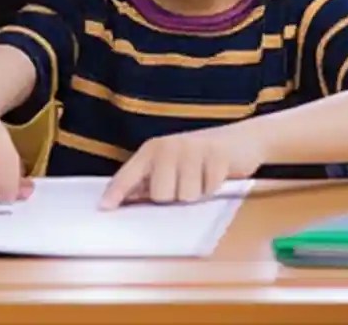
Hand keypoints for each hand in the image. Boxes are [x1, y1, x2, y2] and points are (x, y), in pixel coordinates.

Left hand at [100, 126, 265, 208]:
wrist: (243, 139)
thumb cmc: (201, 157)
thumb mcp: (172, 164)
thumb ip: (151, 179)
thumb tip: (129, 198)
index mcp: (152, 150)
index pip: (129, 174)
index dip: (116, 192)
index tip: (104, 207)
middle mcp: (168, 147)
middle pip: (160, 195)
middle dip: (174, 197)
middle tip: (186, 182)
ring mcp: (192, 150)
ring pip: (186, 196)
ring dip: (196, 194)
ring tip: (202, 177)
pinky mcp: (216, 156)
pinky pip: (209, 190)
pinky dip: (213, 188)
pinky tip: (216, 174)